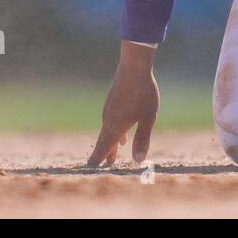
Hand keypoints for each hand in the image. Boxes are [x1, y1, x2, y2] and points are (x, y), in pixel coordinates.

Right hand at [85, 41, 159, 165]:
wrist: (134, 67)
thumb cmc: (143, 93)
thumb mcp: (147, 118)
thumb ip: (142, 139)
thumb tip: (138, 161)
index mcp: (115, 127)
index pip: (103, 148)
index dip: (97, 160)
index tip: (91, 171)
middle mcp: (108, 120)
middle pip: (104, 142)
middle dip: (104, 155)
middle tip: (102, 168)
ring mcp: (109, 110)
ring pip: (108, 132)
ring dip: (111, 144)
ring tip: (113, 154)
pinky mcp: (113, 102)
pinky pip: (111, 123)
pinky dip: (114, 133)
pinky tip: (122, 134)